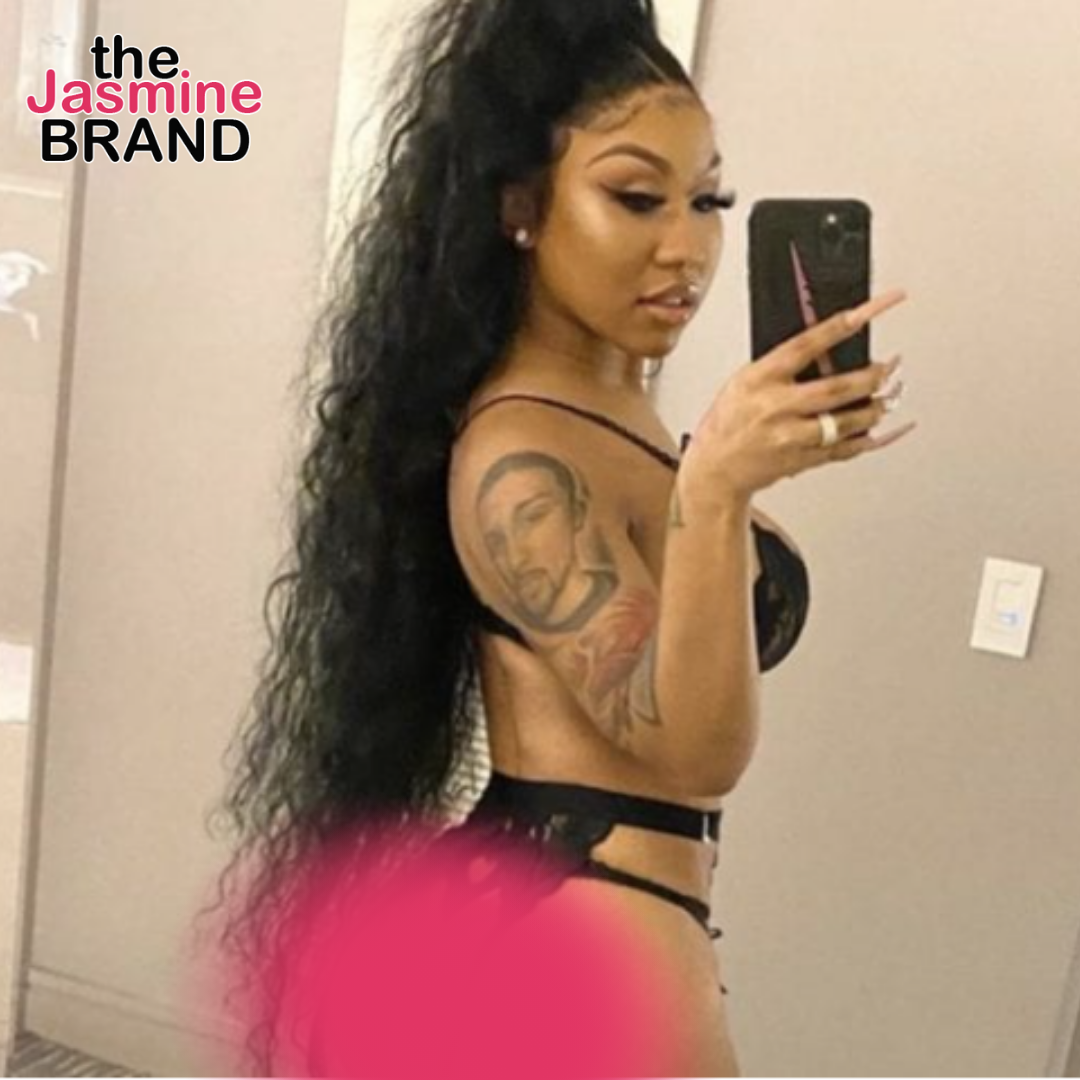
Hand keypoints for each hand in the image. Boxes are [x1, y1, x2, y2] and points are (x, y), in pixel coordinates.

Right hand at [680, 288, 911, 505]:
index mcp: (759, 379)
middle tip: (889, 367)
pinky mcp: (801, 461)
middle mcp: (776, 408)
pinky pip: (844, 451)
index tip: (866, 310)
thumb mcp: (745, 381)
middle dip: (870, 377)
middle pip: (835, 389)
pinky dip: (868, 440)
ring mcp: (790, 438)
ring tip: (889, 396)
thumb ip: (783, 365)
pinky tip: (882, 430)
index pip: (806, 345)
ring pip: (846, 423)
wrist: (715, 469)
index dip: (839, 326)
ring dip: (875, 408)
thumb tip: (827, 345)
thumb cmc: (728, 422)